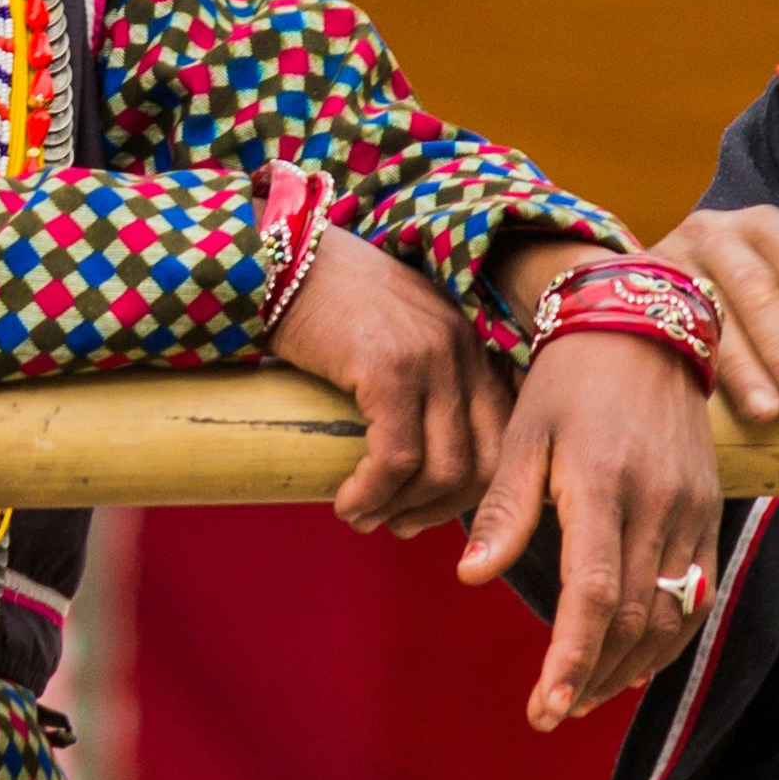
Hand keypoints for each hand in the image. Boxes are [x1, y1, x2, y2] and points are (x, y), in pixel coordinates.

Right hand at [265, 228, 508, 537]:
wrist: (276, 254)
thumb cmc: (318, 297)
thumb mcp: (387, 333)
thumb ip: (412, 376)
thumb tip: (405, 453)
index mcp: (466, 341)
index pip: (502, 432)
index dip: (472, 485)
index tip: (428, 507)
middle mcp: (460, 347)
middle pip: (485, 460)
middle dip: (443, 509)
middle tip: (398, 525)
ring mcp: (431, 357)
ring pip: (444, 468)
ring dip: (403, 509)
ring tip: (364, 517)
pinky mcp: (390, 369)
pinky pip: (397, 457)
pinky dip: (373, 493)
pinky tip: (347, 503)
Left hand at [458, 329, 720, 729]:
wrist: (643, 332)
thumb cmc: (567, 384)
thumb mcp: (523, 436)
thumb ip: (504, 509)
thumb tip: (471, 576)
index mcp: (603, 486)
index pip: (594, 592)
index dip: (572, 656)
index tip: (546, 705)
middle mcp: (657, 505)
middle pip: (634, 617)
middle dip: (592, 675)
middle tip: (552, 711)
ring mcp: (691, 512)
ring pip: (672, 616)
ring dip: (629, 666)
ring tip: (584, 696)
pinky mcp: (710, 513)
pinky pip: (698, 594)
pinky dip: (670, 639)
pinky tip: (634, 664)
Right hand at [651, 209, 778, 421]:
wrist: (657, 294)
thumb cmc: (750, 297)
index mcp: (766, 226)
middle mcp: (715, 232)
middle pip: (756, 289)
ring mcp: (669, 260)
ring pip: (710, 313)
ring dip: (742, 368)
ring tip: (770, 413)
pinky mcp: (629, 294)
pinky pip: (663, 330)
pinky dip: (692, 368)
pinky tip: (709, 404)